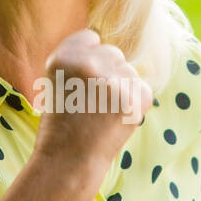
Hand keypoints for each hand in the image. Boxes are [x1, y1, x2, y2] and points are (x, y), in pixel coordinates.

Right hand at [30, 28, 152, 177]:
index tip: (82, 81)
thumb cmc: (61, 124)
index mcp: (62, 57)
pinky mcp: (132, 99)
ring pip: (129, 71)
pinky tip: (117, 117)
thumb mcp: (56, 82)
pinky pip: (143, 88)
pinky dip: (135, 102)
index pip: (91, 38)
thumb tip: (112, 48)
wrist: (68, 162)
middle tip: (94, 100)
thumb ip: (79, 59)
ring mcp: (111, 81)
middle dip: (107, 72)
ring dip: (122, 87)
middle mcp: (86, 64)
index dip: (88, 59)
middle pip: (113, 52)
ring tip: (104, 111)